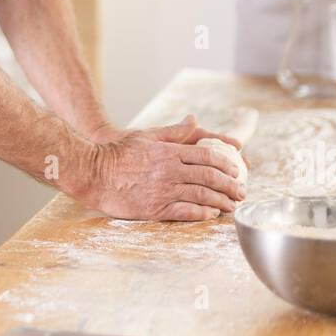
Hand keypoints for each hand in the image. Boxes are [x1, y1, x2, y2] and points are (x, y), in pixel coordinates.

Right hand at [75, 115, 245, 221]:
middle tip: (242, 191)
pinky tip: (211, 215)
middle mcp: (169, 170)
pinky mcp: (154, 208)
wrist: (93, 173)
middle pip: (209, 177)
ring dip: (222, 201)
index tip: (237, 170)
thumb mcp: (147, 136)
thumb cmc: (118, 153)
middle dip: (230, 185)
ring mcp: (163, 190)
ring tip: (232, 205)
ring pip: (201, 195)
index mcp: (169, 152)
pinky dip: (202, 213)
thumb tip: (194, 120)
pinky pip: (185, 212)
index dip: (226, 164)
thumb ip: (173, 132)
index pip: (207, 156)